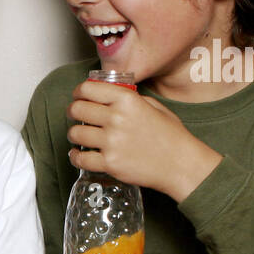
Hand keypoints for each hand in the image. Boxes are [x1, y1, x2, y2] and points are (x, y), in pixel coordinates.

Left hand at [66, 80, 221, 201]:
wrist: (181, 164)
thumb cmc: (171, 135)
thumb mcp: (154, 106)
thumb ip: (129, 99)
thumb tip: (108, 97)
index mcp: (127, 100)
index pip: (88, 89)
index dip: (78, 92)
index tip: (78, 96)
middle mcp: (117, 118)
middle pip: (77, 109)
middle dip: (72, 111)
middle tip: (75, 115)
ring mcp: (112, 142)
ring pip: (75, 133)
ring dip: (73, 134)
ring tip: (79, 135)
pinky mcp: (109, 163)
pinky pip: (80, 159)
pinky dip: (75, 156)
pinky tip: (77, 154)